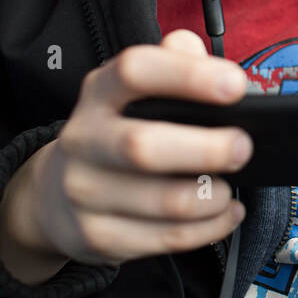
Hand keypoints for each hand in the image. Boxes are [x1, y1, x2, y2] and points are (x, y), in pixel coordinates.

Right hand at [0, 29, 251, 284]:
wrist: (53, 195)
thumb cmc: (116, 132)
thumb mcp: (134, 92)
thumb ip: (173, 64)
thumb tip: (207, 58)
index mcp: (99, 93)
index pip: (136, 71)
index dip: (189, 75)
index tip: (236, 85)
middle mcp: (83, 139)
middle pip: (143, 147)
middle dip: (206, 149)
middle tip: (243, 147)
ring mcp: (84, 191)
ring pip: (163, 202)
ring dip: (212, 198)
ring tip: (231, 188)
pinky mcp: (97, 236)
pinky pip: (167, 238)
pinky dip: (210, 228)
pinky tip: (226, 213)